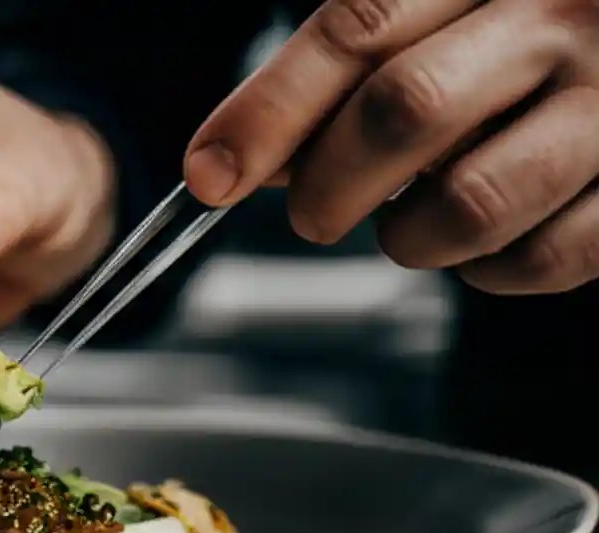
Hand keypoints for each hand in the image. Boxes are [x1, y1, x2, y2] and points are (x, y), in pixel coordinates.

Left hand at [185, 0, 598, 294]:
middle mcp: (559, 20)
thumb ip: (346, 75)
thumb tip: (241, 158)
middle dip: (328, 184)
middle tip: (314, 212)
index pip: (357, 27)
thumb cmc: (524, 46)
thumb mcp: (438, 24)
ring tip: (413, 222)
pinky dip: (488, 270)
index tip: (210, 174)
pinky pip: (539, 259)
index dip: (269, 109)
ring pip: (469, 201)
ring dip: (409, 238)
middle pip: (403, 109)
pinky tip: (488, 237)